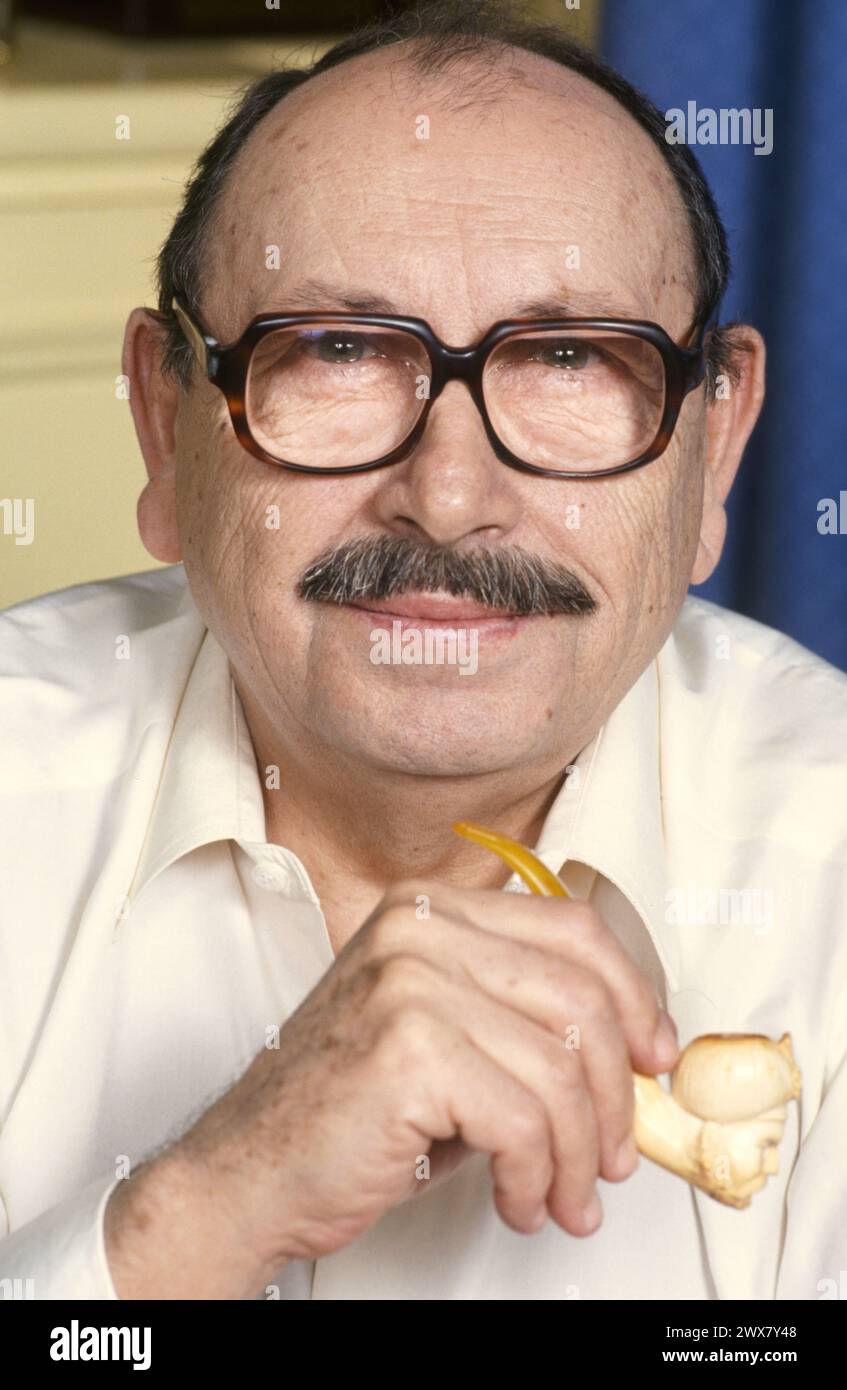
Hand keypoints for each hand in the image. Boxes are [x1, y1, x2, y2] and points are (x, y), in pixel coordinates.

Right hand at [172, 877, 677, 1266]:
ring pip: (559, 1068)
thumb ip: (522, 1019)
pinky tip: (518, 1199)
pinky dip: (536, 1176)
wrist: (246, 1171)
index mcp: (431, 910)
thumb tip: (630, 1050)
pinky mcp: (408, 1049)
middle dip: (613, 1095)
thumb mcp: (443, 1034)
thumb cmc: (346, 1111)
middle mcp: (420, 929)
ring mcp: (410, 981)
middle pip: (579, 997)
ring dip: (578, 1153)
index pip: (572, 926)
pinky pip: (524, 1121)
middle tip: (614, 1155)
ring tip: (564, 1194)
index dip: (632, 995)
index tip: (652, 1055)